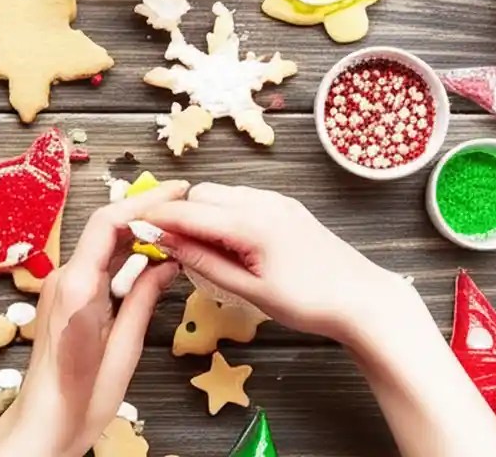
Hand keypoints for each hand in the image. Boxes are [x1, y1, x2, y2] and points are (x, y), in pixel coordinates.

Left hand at [0, 181, 188, 456]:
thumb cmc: (82, 397)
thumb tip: (167, 261)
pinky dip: (125, 255)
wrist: (44, 424)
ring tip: (176, 226)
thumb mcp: (125, 347)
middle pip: (106, 228)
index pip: (109, 223)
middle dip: (145, 211)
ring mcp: (61, 287)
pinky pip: (98, 264)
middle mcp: (64, 279)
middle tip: (185, 204)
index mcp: (77, 287)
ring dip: (137, 232)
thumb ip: (144, 298)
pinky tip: (151, 257)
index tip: (177, 193)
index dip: (144, 201)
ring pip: (103, 245)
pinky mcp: (65, 299)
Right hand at [141, 184, 408, 343]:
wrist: (363, 300)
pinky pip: (242, 200)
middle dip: (179, 213)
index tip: (132, 227)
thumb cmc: (308, 302)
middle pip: (201, 193)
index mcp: (250, 222)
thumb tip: (166, 242)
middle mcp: (262, 201)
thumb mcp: (249, 289)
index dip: (156, 218)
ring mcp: (277, 200)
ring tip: (197, 249)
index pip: (188, 211)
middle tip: (166, 245)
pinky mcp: (287, 207)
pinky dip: (224, 214)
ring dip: (202, 213)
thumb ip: (203, 261)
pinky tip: (227, 243)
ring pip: (222, 194)